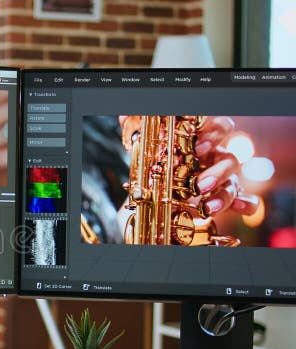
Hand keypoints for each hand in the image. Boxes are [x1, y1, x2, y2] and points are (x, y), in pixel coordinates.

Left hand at [119, 115, 258, 216]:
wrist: (152, 192)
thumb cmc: (156, 164)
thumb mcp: (144, 149)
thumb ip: (137, 131)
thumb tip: (125, 117)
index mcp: (198, 139)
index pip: (216, 126)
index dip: (211, 133)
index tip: (196, 144)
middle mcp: (213, 156)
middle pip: (229, 155)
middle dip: (218, 170)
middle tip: (200, 183)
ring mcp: (220, 176)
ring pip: (234, 180)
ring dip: (224, 193)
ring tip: (208, 206)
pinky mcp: (222, 196)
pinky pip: (245, 199)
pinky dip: (245, 203)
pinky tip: (239, 209)